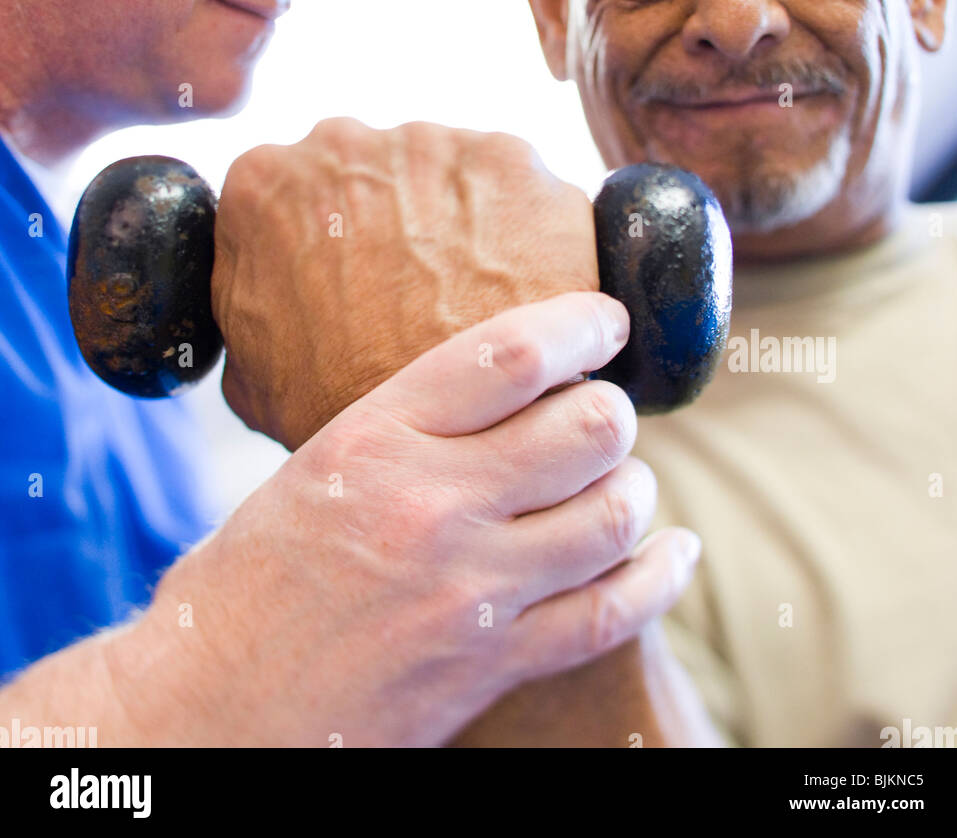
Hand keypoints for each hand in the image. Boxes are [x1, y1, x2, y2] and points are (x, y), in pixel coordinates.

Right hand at [105, 293, 699, 748]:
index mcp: (377, 440)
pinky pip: (610, 615)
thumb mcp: (316, 465)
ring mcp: (469, 592)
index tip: (608, 320)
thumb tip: (511, 382)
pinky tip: (673, 552)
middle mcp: (432, 507)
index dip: (582, 324)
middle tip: (598, 415)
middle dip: (610, 410)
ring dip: (631, 487)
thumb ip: (412, 424)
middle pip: (587, 427)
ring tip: (615, 482)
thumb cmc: (252, 578)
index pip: (513, 354)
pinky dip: (658, 577)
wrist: (210, 709)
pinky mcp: (490, 666)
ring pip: (613, 513)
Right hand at [212, 118, 597, 448]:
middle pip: (386, 170)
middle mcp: (346, 143)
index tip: (369, 273)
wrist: (433, 440)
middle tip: (429, 291)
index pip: (303, 189)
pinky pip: (525, 193)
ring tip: (481, 299)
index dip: (341, 236)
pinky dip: (532, 236)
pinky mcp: (513, 162)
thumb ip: (251, 299)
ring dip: (473, 222)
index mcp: (267, 182)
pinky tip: (526, 291)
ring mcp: (432, 144)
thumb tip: (270, 285)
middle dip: (408, 218)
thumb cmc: (340, 411)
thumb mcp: (254, 372)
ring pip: (458, 175)